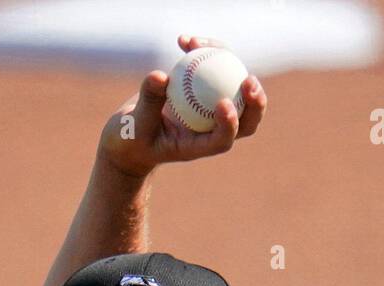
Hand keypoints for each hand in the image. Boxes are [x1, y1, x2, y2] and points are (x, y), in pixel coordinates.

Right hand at [97, 34, 266, 179]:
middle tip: (249, 79)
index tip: (223, 103)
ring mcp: (208, 110)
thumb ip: (148, 103)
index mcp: (197, 145)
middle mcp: (209, 129)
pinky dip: (203, 53)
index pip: (222, 140)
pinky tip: (185, 40)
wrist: (128, 136)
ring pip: (231, 87)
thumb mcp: (134, 127)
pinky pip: (211, 69)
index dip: (230, 124)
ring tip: (202, 43)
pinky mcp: (202, 91)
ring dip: (226, 61)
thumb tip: (160, 75)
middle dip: (255, 102)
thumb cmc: (129, 141)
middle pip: (245, 120)